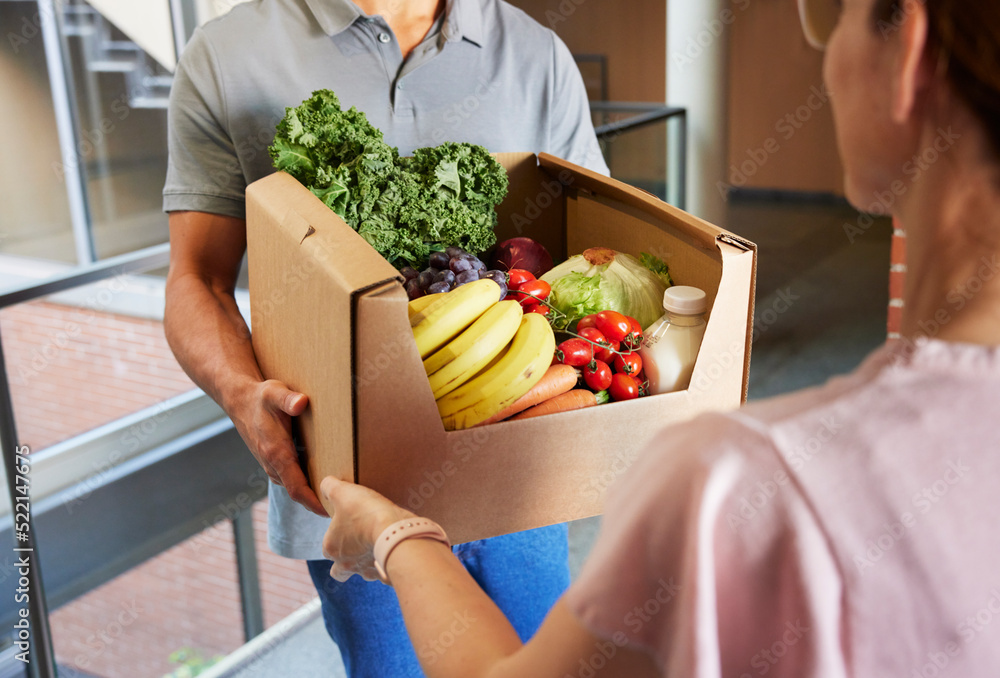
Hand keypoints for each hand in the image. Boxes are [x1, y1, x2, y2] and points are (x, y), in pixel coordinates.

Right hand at [231, 379, 327, 515]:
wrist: (239, 400)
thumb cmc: (260, 397)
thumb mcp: (275, 393)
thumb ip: (288, 399)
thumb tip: (301, 402)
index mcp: (276, 454)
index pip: (296, 488)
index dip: (314, 502)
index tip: (331, 512)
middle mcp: (273, 464)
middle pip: (297, 492)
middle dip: (318, 502)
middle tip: (345, 508)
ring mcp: (271, 465)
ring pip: (294, 486)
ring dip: (312, 493)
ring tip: (338, 497)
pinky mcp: (273, 461)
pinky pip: (290, 478)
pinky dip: (305, 483)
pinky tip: (322, 479)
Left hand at [320, 476, 414, 581]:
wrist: (393, 530)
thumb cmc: (364, 512)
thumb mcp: (342, 491)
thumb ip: (329, 487)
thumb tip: (325, 485)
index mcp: (331, 548)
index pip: (327, 546)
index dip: (335, 535)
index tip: (348, 523)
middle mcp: (345, 564)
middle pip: (339, 571)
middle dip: (346, 562)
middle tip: (358, 545)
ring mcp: (366, 572)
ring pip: (364, 573)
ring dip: (368, 563)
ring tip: (380, 546)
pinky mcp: (385, 575)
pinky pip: (385, 574)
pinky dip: (388, 565)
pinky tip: (395, 551)